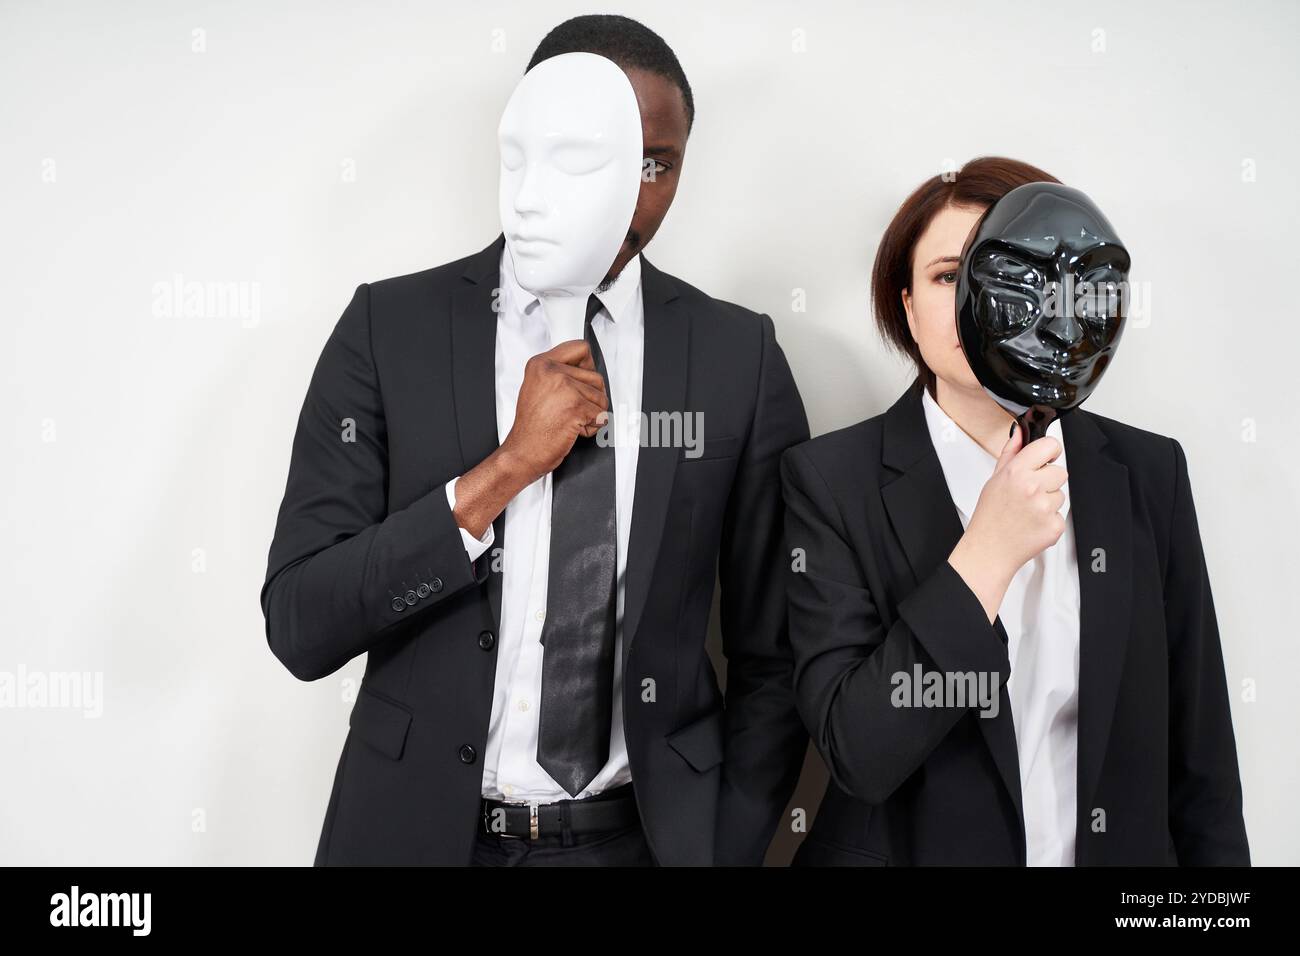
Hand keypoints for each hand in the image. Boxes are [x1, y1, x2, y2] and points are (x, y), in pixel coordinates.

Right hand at [501, 339, 609, 483]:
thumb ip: (558, 373)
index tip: (583, 381)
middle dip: (591, 398)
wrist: (523, 452)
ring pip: (601, 397)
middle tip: (570, 410)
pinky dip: (592, 427)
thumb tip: (586, 368)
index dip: (588, 366)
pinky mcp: (575, 406)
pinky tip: (573, 429)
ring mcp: (563, 388)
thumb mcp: (537, 387)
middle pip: (596, 376)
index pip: (580, 348)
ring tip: (569, 420)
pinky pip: (601, 415)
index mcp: (541, 364)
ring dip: (592, 413)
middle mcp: (551, 371)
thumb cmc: (531, 428)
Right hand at [948, 425, 1067, 621]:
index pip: (1050, 446)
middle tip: (1030, 493)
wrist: (989, 549)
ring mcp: (1045, 508)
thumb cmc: (990, 516)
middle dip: (1048, 481)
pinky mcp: (1055, 525)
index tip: (1046, 458)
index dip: (1050, 452)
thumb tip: (1020, 433)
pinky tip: (1033, 523)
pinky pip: (1061, 515)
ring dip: (1048, 501)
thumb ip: (1011, 453)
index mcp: (1016, 472)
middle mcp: (1032, 488)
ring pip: (1061, 495)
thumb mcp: (994, 479)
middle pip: (1060, 472)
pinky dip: (1049, 519)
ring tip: (1028, 511)